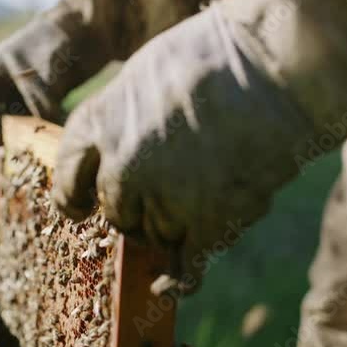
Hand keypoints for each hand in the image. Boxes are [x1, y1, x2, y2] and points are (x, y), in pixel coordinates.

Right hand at [0, 18, 89, 153]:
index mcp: (1, 63)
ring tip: (26, 149)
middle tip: (6, 152)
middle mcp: (13, 73)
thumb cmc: (62, 44)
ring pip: (19, 110)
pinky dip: (42, 125)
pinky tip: (49, 138)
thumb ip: (42, 108)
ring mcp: (33, 79)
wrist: (93, 28)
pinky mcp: (54, 87)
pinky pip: (40, 110)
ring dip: (21, 130)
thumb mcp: (46, 77)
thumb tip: (47, 139)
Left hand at [52, 0, 315, 294]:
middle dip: (139, 207)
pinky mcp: (205, 223)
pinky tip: (166, 288)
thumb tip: (118, 152)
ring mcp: (162, 199)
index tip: (80, 206)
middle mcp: (121, 167)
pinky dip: (179, 279)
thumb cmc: (217, 58)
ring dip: (177, 223)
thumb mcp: (144, 73)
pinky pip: (185, 264)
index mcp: (100, 123)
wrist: (277, 67)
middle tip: (175, 182)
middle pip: (118, 213)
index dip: (74, 194)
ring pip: (156, 235)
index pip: (68, 175)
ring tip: (214, 182)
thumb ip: (121, 118)